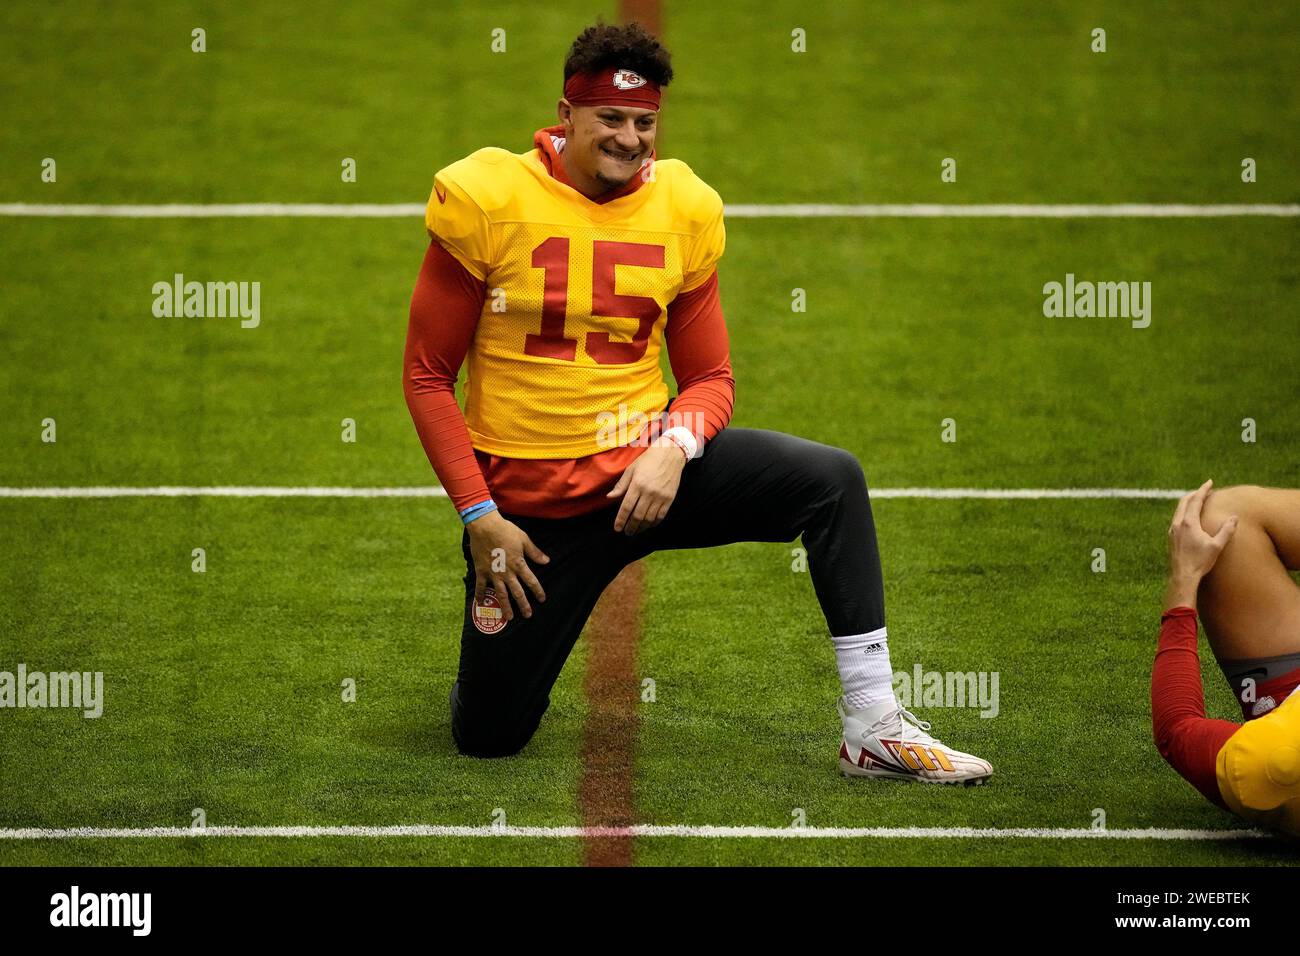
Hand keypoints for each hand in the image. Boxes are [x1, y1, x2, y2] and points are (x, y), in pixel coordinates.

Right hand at [466, 510, 548, 620]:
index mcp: (519, 564)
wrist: (485, 526)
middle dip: (523, 605)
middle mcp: (507, 572)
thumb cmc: (506, 531)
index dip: (538, 591)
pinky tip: (480, 603)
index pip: (531, 581)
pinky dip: (480, 595)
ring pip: (501, 594)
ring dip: (505, 606)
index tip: (542, 599)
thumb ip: (534, 552)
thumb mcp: (524, 539)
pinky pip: (481, 586)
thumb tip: (546, 561)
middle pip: (517, 592)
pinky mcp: (481, 571)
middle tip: (528, 615)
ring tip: (509, 618)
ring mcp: (493, 573)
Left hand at [607, 442, 686, 534]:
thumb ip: (621, 485)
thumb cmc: (648, 460)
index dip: (621, 520)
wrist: (670, 454)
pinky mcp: (670, 498)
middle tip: (626, 532)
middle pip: (637, 516)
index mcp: (637, 484)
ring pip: (649, 518)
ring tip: (636, 530)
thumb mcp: (631, 469)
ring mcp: (661, 496)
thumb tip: (610, 497)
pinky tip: (648, 525)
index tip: (617, 528)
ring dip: (641, 527)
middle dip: (630, 527)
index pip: (626, 507)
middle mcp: (649, 492)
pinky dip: (654, 523)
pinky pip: (661, 516)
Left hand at [1164, 479, 1237, 609]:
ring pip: (1178, 509)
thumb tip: (1234, 517)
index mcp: (1188, 523)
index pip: (1195, 500)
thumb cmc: (1200, 562)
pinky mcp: (1170, 537)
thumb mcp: (1217, 546)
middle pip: (1184, 501)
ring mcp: (1172, 530)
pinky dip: (1184, 511)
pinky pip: (1176, 518)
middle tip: (1205, 489)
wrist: (1182, 576)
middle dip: (1195, 493)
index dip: (1203, 490)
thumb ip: (1226, 530)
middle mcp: (1177, 523)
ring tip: (1198, 500)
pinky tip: (1190, 517)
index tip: (1209, 482)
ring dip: (1188, 502)